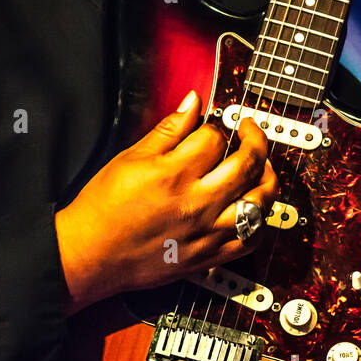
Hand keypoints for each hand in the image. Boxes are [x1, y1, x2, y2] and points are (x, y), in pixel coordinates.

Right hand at [55, 91, 277, 312]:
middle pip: (248, 164)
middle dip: (255, 140)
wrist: (92, 254)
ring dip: (268, 179)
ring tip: (261, 168)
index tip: (212, 129)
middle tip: (250, 133)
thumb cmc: (104, 208)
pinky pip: (250, 240)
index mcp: (174, 174)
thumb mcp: (130, 158)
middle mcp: (197, 203)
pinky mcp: (209, 257)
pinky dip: (260, 222)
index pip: (215, 138)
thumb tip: (192, 103)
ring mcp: (207, 233)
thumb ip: (168, 130)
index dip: (216, 127)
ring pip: (260, 203)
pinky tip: (254, 209)